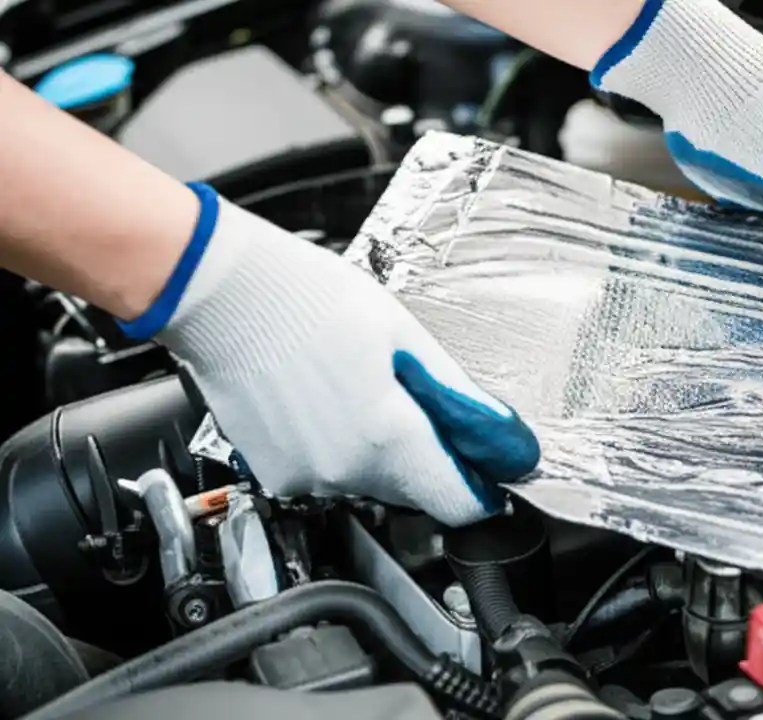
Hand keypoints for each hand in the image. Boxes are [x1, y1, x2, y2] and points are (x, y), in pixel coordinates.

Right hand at [119, 184, 539, 525]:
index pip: (458, 502)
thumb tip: (507, 444)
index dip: (481, 486)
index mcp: (387, 438)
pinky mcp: (275, 473)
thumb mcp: (405, 336)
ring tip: (362, 386)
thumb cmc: (306, 300)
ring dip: (382, 449)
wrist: (220, 293)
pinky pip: (329, 474)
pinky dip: (340, 447)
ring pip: (372, 482)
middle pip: (416, 491)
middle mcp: (345, 472)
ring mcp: (304, 477)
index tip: (489, 467)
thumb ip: (460, 399)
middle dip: (429, 456)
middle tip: (417, 396)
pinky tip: (329, 399)